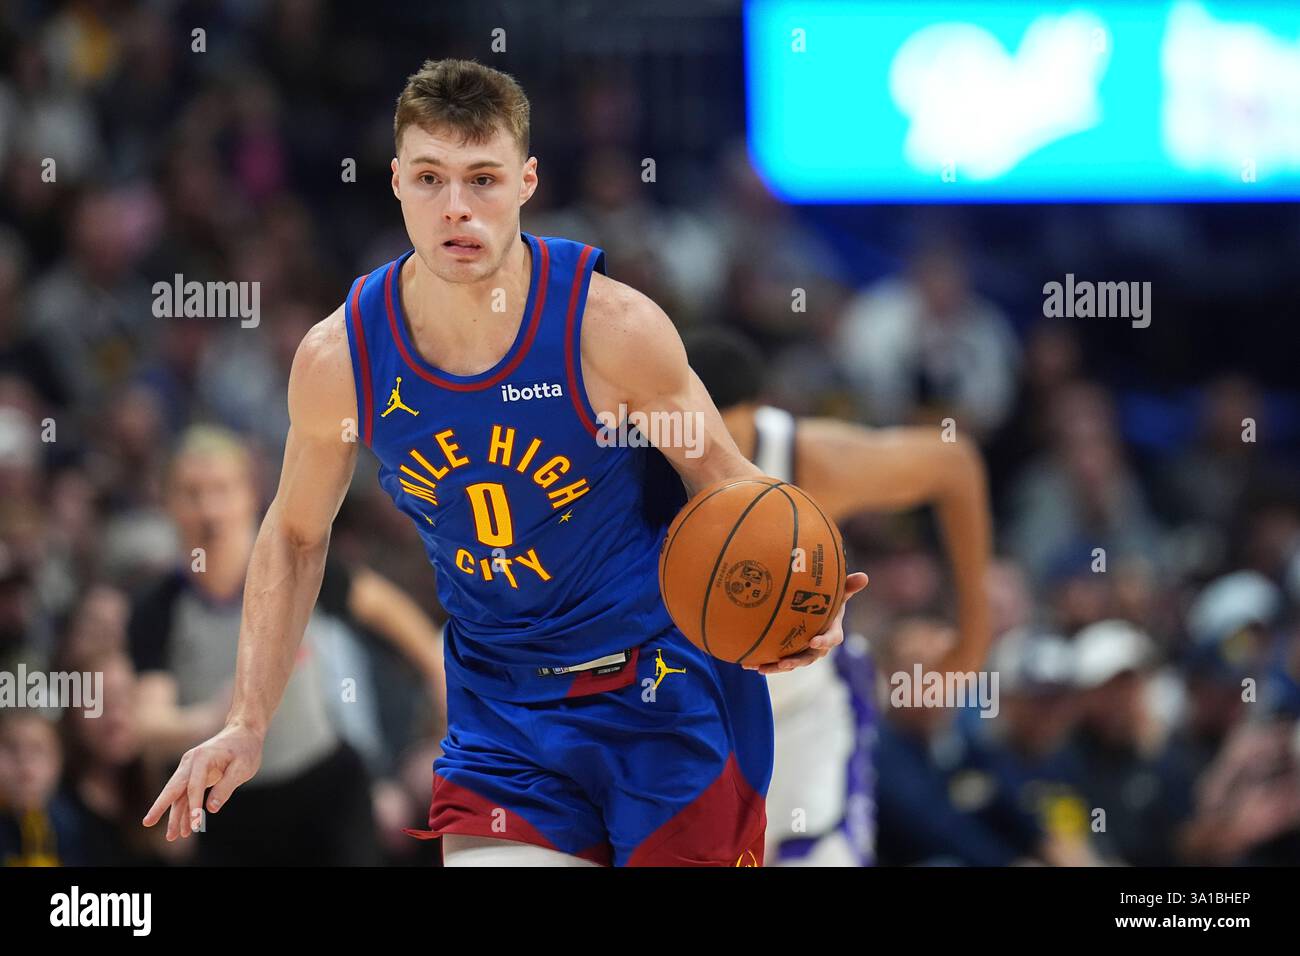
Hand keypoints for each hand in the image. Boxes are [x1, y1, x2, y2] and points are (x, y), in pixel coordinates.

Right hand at [142, 721, 263, 840]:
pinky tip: (184, 828)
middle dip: (160, 807)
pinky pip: (185, 795)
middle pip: (173, 788)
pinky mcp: (193, 775)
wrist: (243, 732)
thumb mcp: (242, 767)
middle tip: (147, 823)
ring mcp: (189, 769)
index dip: (193, 805)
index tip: (195, 823)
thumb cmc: (245, 749)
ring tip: (172, 837)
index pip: (194, 785)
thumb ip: (226, 787)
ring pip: (177, 795)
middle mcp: (190, 762)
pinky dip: (184, 811)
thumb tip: (211, 809)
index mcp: (202, 757)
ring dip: (174, 816)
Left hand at [746, 572, 868, 675]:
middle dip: (796, 661)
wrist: (816, 611)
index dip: (824, 641)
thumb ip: (848, 586)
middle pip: (809, 657)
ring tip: (761, 668)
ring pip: (791, 662)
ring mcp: (803, 651)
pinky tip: (748, 665)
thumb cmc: (829, 600)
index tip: (814, 640)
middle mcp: (818, 645)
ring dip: (776, 667)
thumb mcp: (839, 592)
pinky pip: (777, 660)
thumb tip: (863, 576)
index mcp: (831, 631)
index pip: (832, 639)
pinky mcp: (789, 652)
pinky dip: (764, 662)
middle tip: (785, 663)